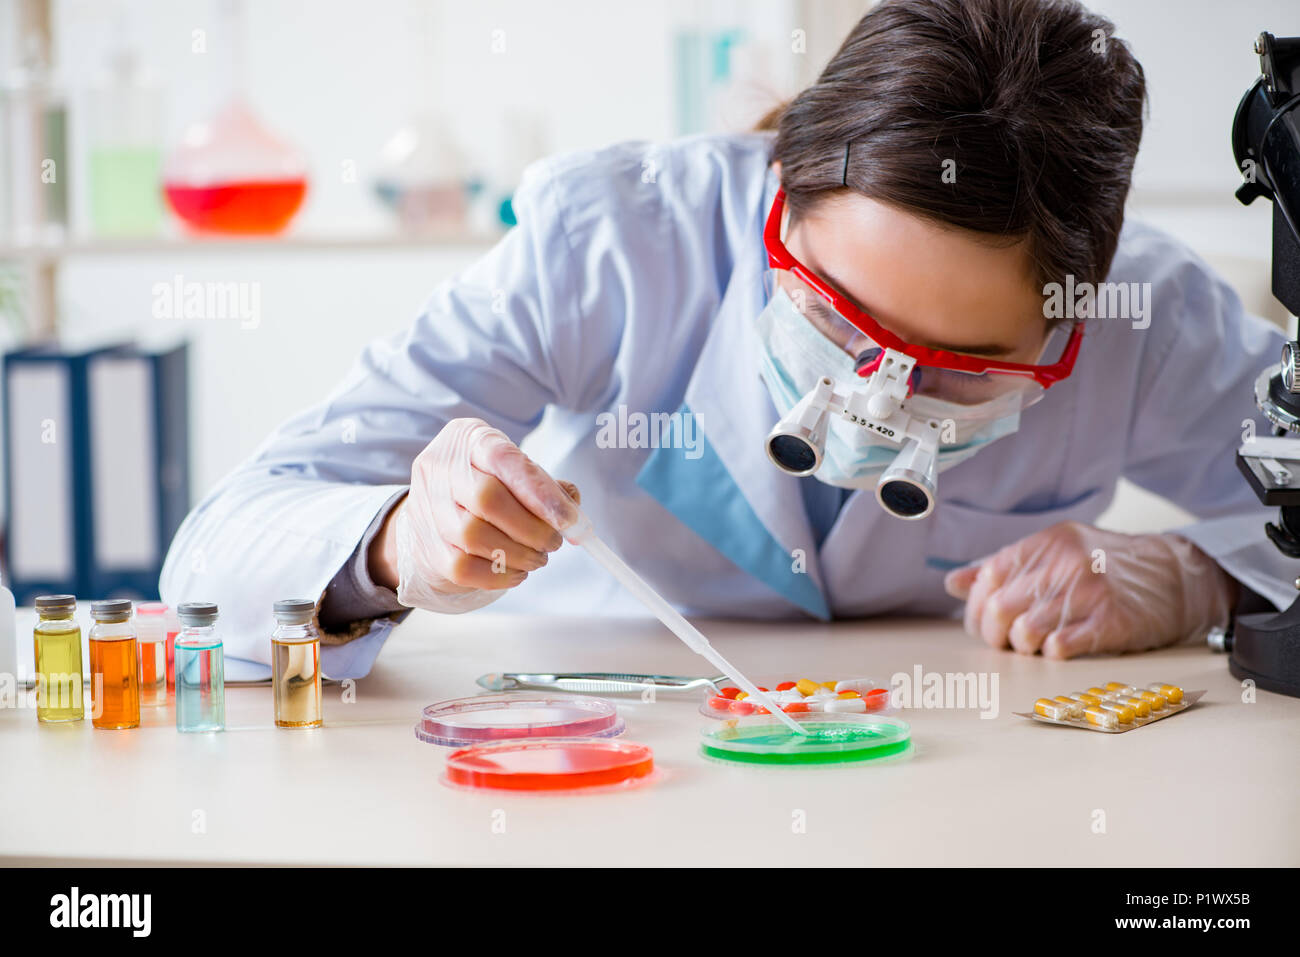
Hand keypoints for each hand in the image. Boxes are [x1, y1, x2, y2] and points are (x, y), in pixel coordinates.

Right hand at [370, 418, 580, 612]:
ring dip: (518, 554)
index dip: (539, 491)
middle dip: (532, 528)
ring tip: (538, 559)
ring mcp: (426, 507)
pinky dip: (498, 576)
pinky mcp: (425, 545)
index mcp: (468, 439)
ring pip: (474, 536)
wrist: (438, 512)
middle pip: (487, 498)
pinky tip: (517, 572)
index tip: (568, 518)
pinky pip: (463, 567)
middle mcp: (440, 468)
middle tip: (554, 542)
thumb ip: (546, 487)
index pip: (503, 459)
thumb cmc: (488, 487)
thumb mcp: (515, 471)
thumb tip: (572, 514)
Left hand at [943, 521, 1235, 657]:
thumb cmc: (1107, 568)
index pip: (987, 578)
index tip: (982, 624)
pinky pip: (1059, 646)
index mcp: (1046, 543)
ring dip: (1022, 647)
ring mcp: (1089, 592)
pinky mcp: (1111, 621)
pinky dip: (1050, 653)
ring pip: (1024, 631)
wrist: (1176, 577)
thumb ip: (1004, 567)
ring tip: (1034, 646)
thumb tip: (954, 583)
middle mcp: (1064, 564)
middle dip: (994, 634)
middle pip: (999, 608)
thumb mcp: (1055, 554)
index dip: (975, 608)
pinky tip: (1059, 648)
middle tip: (1006, 643)